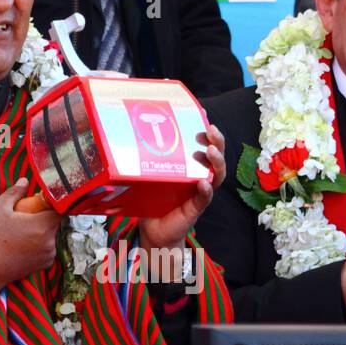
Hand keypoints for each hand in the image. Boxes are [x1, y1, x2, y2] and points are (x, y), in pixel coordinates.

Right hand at [0, 179, 60, 317]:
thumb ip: (14, 192)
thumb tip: (25, 180)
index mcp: (43, 226)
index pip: (59, 207)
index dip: (51, 201)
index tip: (39, 199)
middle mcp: (51, 241)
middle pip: (54, 221)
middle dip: (42, 216)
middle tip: (24, 215)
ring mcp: (49, 255)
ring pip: (50, 235)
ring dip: (40, 230)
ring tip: (19, 231)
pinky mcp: (44, 265)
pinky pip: (46, 247)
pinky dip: (38, 243)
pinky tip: (21, 244)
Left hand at [137, 124, 224, 253]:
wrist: (154, 230)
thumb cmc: (153, 198)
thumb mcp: (150, 175)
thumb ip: (146, 158)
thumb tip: (128, 132)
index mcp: (191, 167)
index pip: (205, 146)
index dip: (207, 131)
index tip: (204, 115)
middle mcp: (200, 177)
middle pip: (216, 157)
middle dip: (217, 142)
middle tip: (211, 130)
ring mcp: (199, 193)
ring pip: (216, 175)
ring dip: (216, 162)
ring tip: (210, 151)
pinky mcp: (194, 209)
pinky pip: (203, 199)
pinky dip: (205, 191)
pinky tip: (204, 183)